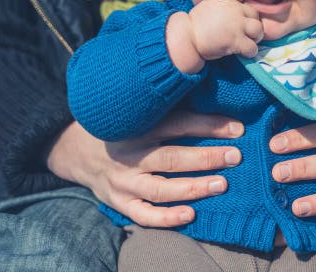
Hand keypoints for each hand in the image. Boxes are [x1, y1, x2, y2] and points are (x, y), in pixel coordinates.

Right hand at [47, 111, 243, 226]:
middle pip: (172, 157)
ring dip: (193, 188)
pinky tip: (191, 214)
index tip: (238, 129)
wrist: (77, 149)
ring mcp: (123, 181)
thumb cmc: (120, 127)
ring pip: (161, 188)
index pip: (178, 124)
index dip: (209, 126)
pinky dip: (166, 217)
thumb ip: (168, 108)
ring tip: (221, 185)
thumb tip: (213, 98)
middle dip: (206, 158)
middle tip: (235, 157)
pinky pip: (143, 214)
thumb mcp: (138, 111)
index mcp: (137, 125)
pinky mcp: (118, 201)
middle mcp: (130, 154)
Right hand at [189, 0, 263, 59]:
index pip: (248, 4)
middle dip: (253, 25)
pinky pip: (252, 48)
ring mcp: (237, 26)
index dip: (248, 15)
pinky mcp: (235, 41)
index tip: (243, 22)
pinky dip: (250, 52)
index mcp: (229, 0)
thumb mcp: (211, 2)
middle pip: (256, 16)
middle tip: (247, 33)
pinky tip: (243, 52)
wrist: (187, 37)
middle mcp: (235, 11)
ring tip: (247, 42)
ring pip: (258, 31)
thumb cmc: (196, 22)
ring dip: (255, 38)